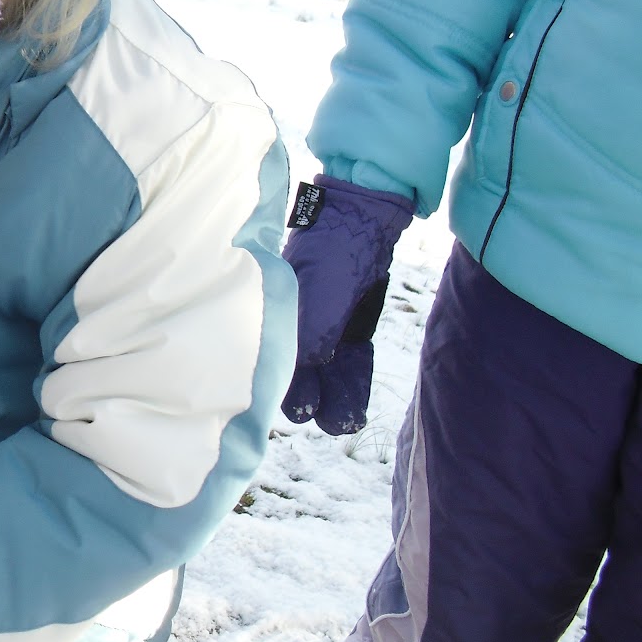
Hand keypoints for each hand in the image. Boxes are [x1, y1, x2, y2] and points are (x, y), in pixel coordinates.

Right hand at [281, 175, 413, 434]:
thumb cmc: (332, 251)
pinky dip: (350, 383)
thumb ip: (313, 335)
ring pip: (325, 370)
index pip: (276, 357)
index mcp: (278, 309)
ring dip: (331, 395)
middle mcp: (296, 318)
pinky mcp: (348, 322)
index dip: (284, 384)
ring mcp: (323, 321)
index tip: (296, 409)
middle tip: (320, 420)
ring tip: (340, 424)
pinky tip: (353, 408)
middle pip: (298, 368)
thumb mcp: (320, 294)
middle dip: (305, 397)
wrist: (364, 218)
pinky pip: (349, 360)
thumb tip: (308, 369)